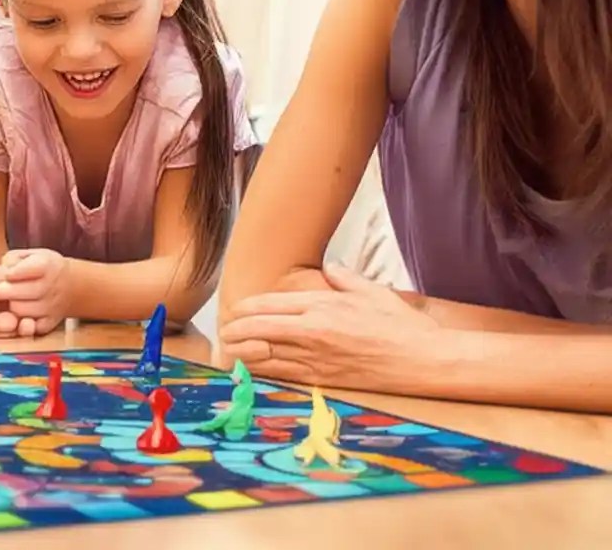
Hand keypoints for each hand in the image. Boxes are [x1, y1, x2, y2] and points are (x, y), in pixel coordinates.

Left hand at [0, 248, 69, 336]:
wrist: (72, 285)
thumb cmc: (44, 268)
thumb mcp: (31, 254)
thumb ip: (13, 259)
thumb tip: (4, 272)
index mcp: (46, 265)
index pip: (20, 271)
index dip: (9, 273)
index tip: (8, 274)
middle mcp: (51, 286)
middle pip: (15, 293)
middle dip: (4, 291)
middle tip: (3, 290)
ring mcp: (51, 307)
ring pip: (18, 311)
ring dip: (11, 307)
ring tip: (13, 301)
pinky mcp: (49, 323)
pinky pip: (28, 328)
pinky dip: (20, 323)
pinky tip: (21, 313)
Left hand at [218, 263, 438, 388]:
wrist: (424, 361)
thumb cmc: (400, 326)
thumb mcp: (372, 291)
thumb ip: (344, 277)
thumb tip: (330, 269)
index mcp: (320, 304)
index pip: (265, 305)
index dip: (243, 311)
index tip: (233, 314)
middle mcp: (311, 330)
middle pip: (255, 329)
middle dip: (233, 332)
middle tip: (224, 335)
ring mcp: (314, 356)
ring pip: (262, 355)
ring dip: (239, 353)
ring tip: (228, 353)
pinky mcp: (321, 379)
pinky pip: (279, 375)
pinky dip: (259, 372)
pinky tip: (249, 371)